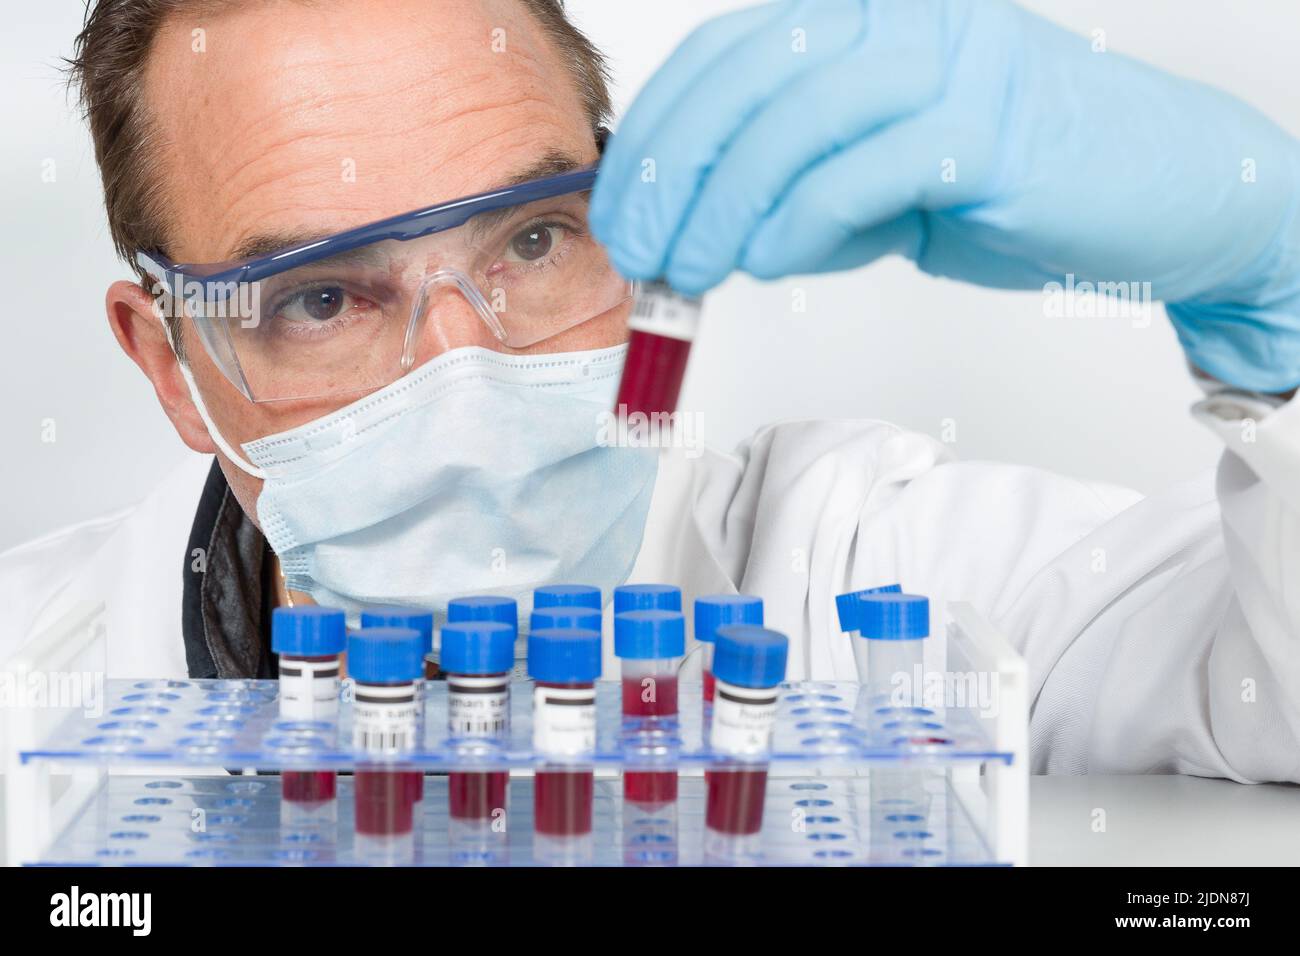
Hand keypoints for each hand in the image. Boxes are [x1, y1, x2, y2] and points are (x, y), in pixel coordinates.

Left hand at [590, 0, 1299, 391]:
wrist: (1164, 198)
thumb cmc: (1021, 184)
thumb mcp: (882, 187)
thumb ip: (801, 193)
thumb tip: (708, 235)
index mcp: (867, 16)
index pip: (727, 57)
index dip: (658, 135)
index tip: (620, 209)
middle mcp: (905, 17)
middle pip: (748, 78)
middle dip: (674, 173)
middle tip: (639, 250)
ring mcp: (953, 60)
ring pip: (796, 120)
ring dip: (724, 205)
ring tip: (690, 271)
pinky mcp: (991, 124)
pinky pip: (864, 169)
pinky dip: (800, 220)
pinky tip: (764, 260)